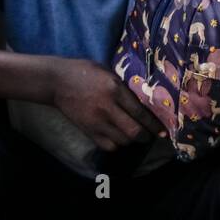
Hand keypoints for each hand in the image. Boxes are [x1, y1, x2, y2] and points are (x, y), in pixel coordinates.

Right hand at [49, 58, 165, 152]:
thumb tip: (145, 103)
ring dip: (132, 140)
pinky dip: (117, 144)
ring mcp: (96, 121)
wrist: (57, 82)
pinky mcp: (87, 130)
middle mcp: (107, 107)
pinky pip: (108, 146)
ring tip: (134, 135)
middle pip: (133, 131)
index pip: (140, 113)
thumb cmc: (85, 72)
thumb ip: (124, 88)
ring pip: (122, 141)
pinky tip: (118, 137)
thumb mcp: (108, 73)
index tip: (163, 132)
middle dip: (146, 136)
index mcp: (114, 89)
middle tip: (150, 135)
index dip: (154, 125)